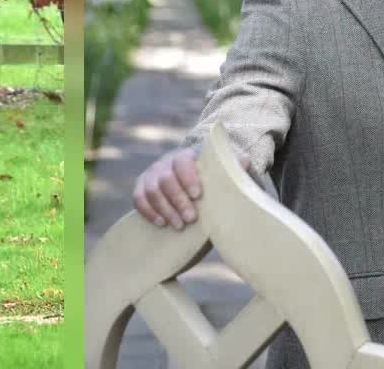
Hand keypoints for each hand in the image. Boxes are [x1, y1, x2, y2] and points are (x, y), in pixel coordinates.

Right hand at [132, 145, 250, 229]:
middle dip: (178, 200)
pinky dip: (148, 211)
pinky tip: (161, 223)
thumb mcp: (223, 171)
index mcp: (185, 156)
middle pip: (166, 179)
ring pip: (151, 190)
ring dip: (164, 208)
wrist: (193, 184)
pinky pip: (138, 198)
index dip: (188, 177)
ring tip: (179, 225)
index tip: (198, 195)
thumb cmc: (211, 179)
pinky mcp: (142, 189)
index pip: (182, 162)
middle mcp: (165, 163)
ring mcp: (151, 176)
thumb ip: (233, 166)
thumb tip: (245, 161)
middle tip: (191, 218)